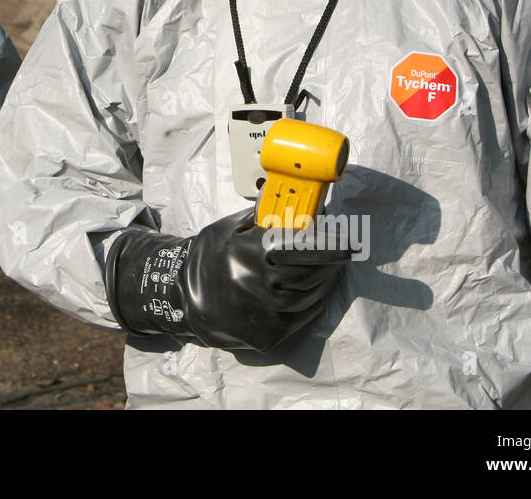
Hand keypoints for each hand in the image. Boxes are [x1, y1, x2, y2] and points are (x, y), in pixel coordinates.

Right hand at [104, 209, 350, 352]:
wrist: (185, 302)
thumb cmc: (206, 259)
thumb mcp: (224, 229)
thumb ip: (255, 216)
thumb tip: (283, 196)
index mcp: (247, 252)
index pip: (298, 246)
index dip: (327, 243)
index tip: (345, 237)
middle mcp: (257, 283)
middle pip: (309, 272)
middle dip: (332, 261)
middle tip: (345, 252)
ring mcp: (263, 312)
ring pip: (309, 296)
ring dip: (326, 281)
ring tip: (332, 270)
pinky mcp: (268, 333)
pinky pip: (302, 317)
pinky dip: (314, 303)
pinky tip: (318, 290)